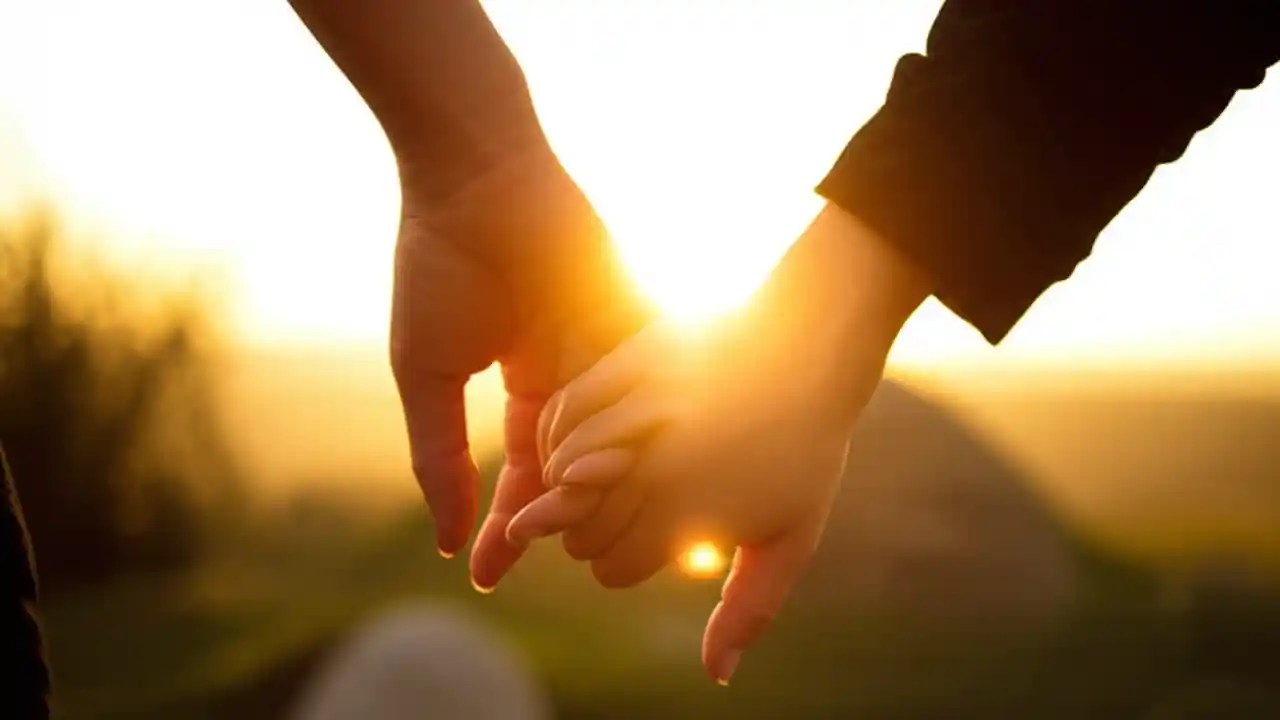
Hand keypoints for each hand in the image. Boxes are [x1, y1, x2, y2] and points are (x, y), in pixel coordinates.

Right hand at [390, 143, 647, 587]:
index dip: (504, 525)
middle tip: (554, 566)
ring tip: (601, 543)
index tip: (486, 577)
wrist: (480, 182)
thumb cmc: (442, 269)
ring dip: (608, 488)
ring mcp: (608, 351)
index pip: (524, 472)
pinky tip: (647, 485)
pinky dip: (644, 436)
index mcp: (524, 382)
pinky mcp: (640, 324)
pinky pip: (649, 392)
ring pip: (619, 437)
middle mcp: (575, 375)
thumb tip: (444, 534)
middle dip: (562, 518)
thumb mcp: (427, 372)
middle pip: (581, 466)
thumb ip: (438, 454)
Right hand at [507, 202, 930, 682]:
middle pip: (578, 533)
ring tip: (625, 458)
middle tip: (644, 495)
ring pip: (557, 477)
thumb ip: (747, 610)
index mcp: (684, 518)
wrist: (806, 349)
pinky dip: (564, 432)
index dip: (628, 559)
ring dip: (575, 479)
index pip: (609, 569)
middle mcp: (647, 472)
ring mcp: (629, 417)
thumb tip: (715, 676)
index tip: (661, 533)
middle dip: (600, 527)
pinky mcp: (615, 372)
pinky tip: (603, 426)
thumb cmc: (805, 451)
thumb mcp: (789, 539)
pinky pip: (556, 421)